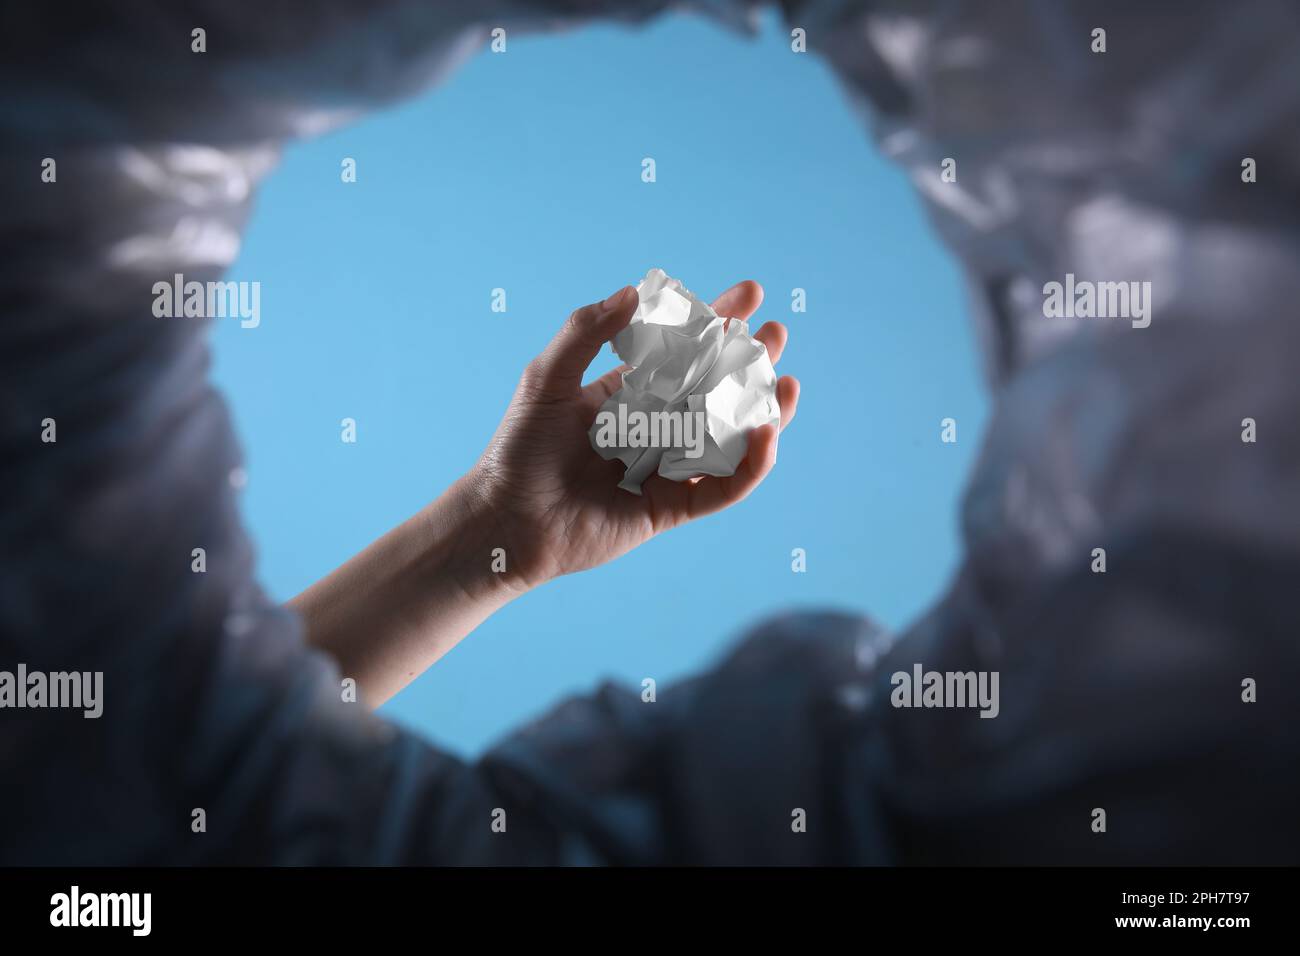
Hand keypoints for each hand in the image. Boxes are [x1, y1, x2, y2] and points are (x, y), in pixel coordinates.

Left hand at [467, 281, 799, 589]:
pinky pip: (722, 487)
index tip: (748, 294)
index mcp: (627, 393)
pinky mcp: (672, 508)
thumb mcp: (547, 379)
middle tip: (777, 333)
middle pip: (715, 390)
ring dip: (762, 411)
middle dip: (749, 362)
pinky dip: (749, 466)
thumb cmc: (519, 449)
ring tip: (786, 382)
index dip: (716, 322)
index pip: (682, 351)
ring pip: (728, 439)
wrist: (507, 520)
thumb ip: (585, 332)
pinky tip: (766, 434)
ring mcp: (665, 468)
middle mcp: (652, 428)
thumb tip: (631, 291)